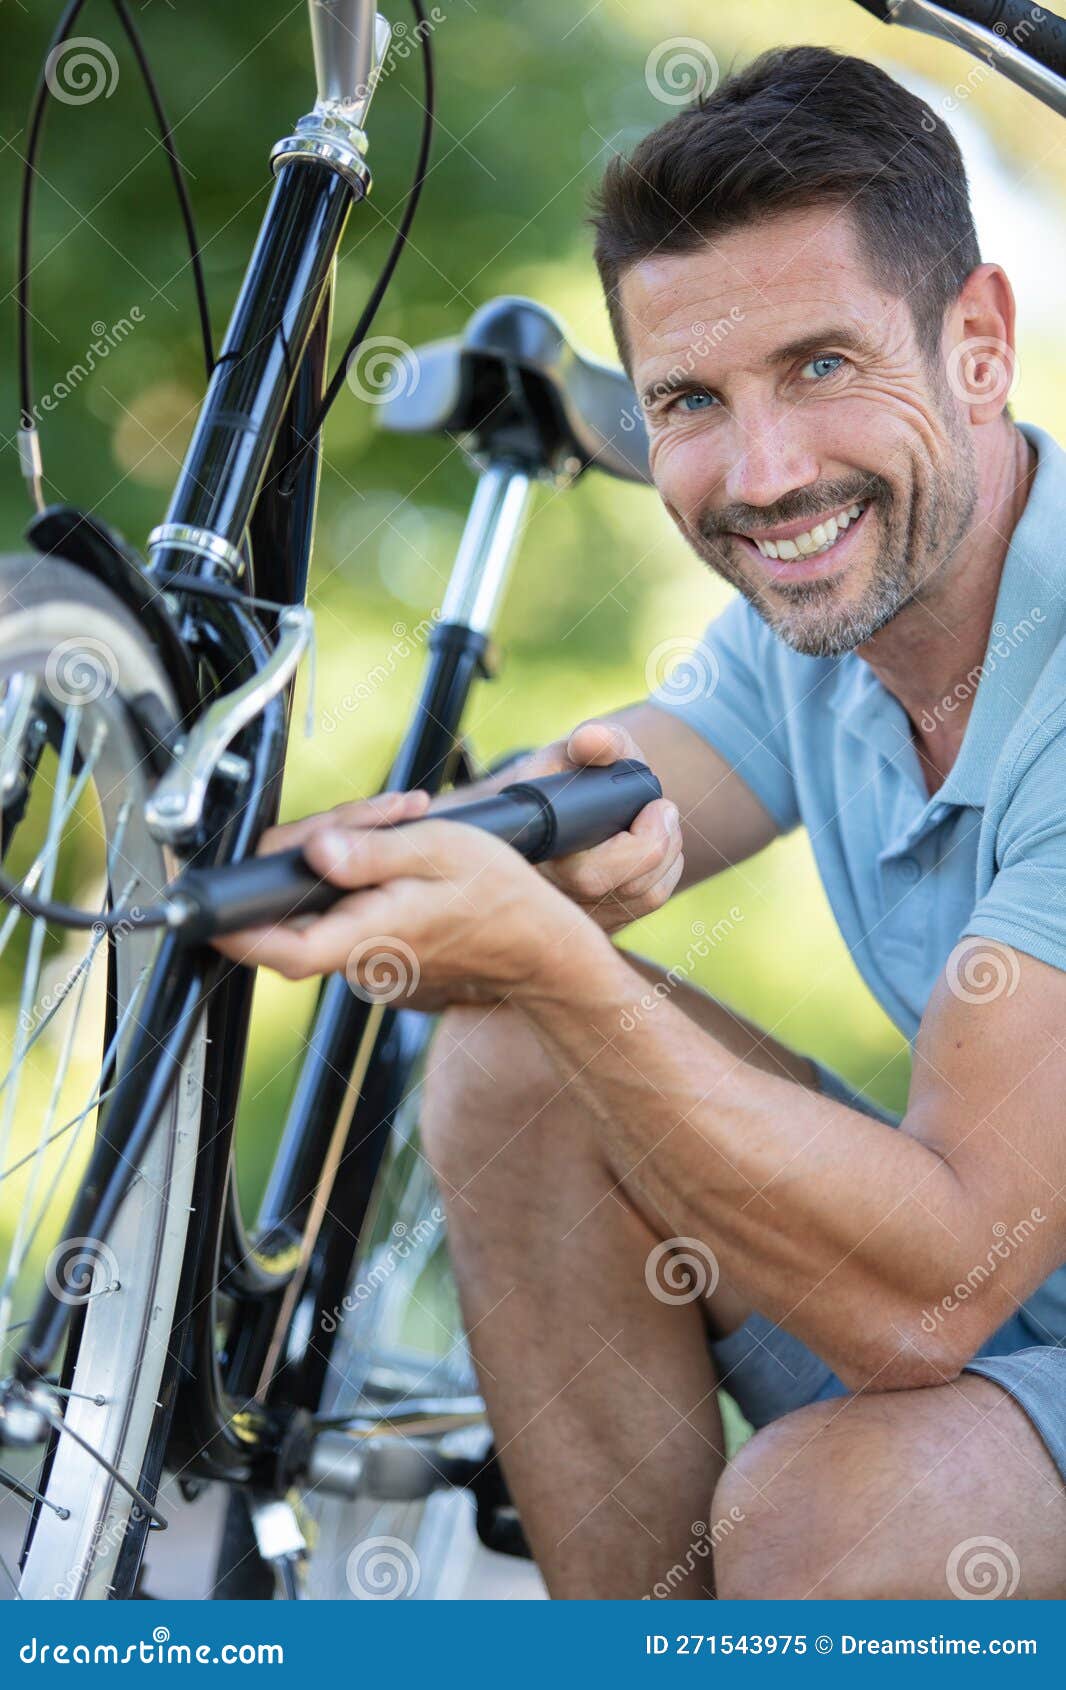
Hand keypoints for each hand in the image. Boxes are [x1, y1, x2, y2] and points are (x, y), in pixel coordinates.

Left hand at [212, 806, 607, 1010]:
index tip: (203, 904)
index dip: (234, 927)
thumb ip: (372, 850)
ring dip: (341, 852)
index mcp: (367, 935)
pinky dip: (359, 870)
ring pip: (318, 902)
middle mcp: (357, 956)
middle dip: (310, 847)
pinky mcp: (375, 948)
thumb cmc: (502, 900)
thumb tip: (316, 848)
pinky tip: (399, 843)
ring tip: (398, 821)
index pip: (279, 947)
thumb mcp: (440, 851)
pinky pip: (344, 906)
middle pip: (292, 908)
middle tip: (367, 815)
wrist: (540, 947)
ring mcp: (364, 956)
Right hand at [496, 720, 682, 931]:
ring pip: (646, 896)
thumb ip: (592, 741)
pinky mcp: (600, 924)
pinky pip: (647, 903)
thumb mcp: (573, 751)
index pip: (596, 876)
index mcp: (542, 856)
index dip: (641, 844)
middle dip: (661, 841)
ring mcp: (577, 918)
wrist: (552, 810)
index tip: (656, 806)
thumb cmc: (564, 777)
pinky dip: (662, 871)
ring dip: (665, 854)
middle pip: (634, 888)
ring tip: (651, 823)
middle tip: (662, 808)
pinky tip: (648, 848)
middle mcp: (553, 900)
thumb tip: (592, 740)